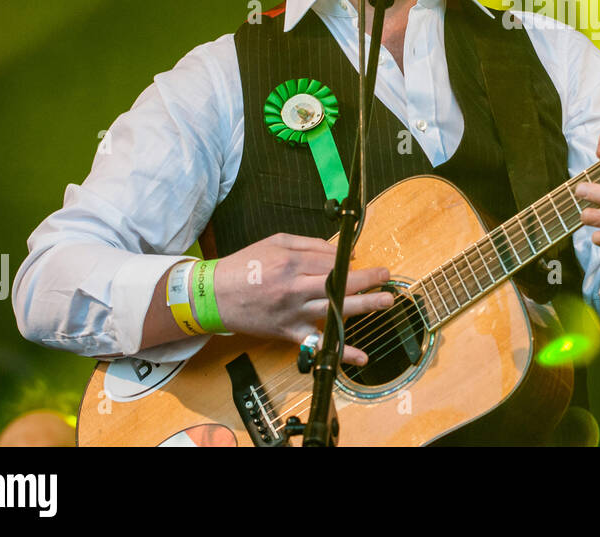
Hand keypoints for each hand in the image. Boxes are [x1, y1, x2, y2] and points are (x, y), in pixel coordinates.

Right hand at [213, 232, 393, 365]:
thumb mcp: (276, 242)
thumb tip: (342, 253)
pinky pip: (317, 344)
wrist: (213, 296)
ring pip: (334, 310)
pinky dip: (340, 352)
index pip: (331, 262)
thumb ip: (311, 244)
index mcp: (291, 263)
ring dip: (364, 306)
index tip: (363, 261)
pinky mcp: (289, 333)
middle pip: (337, 284)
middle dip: (366, 280)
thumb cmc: (245, 266)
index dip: (349, 261)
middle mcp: (294, 288)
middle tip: (386, 277)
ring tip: (385, 302)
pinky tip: (361, 356)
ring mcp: (293, 313)